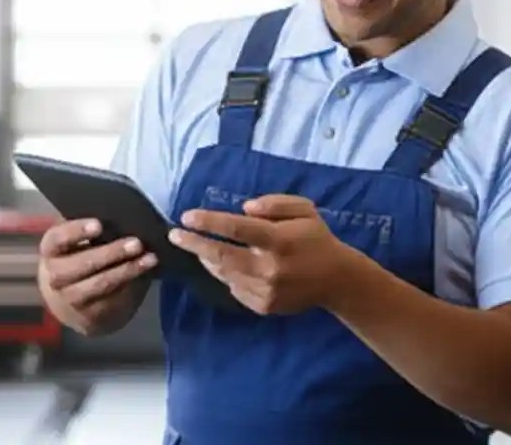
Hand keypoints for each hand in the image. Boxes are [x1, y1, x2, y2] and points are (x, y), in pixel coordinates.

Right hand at [37, 219, 157, 334]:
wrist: (71, 303)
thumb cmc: (81, 258)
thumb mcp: (79, 243)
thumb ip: (94, 233)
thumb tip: (125, 219)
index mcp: (51, 250)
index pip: (57, 239)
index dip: (76, 231)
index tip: (99, 225)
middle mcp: (54, 276)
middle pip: (80, 264)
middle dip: (110, 254)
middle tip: (137, 243)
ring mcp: (70, 299)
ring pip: (99, 284)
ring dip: (126, 271)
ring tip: (150, 259)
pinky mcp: (88, 317)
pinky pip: (111, 301)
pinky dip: (131, 286)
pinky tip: (146, 274)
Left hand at [168, 195, 358, 315]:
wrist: (336, 280)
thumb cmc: (316, 239)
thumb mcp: (304, 209)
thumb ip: (275, 204)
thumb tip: (243, 209)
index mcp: (278, 240)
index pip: (236, 229)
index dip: (209, 222)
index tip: (187, 216)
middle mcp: (268, 268)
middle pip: (221, 255)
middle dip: (194, 244)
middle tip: (174, 235)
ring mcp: (264, 291)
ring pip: (223, 273)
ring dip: (207, 258)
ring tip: (198, 247)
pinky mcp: (262, 306)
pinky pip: (234, 288)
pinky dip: (225, 274)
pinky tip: (226, 264)